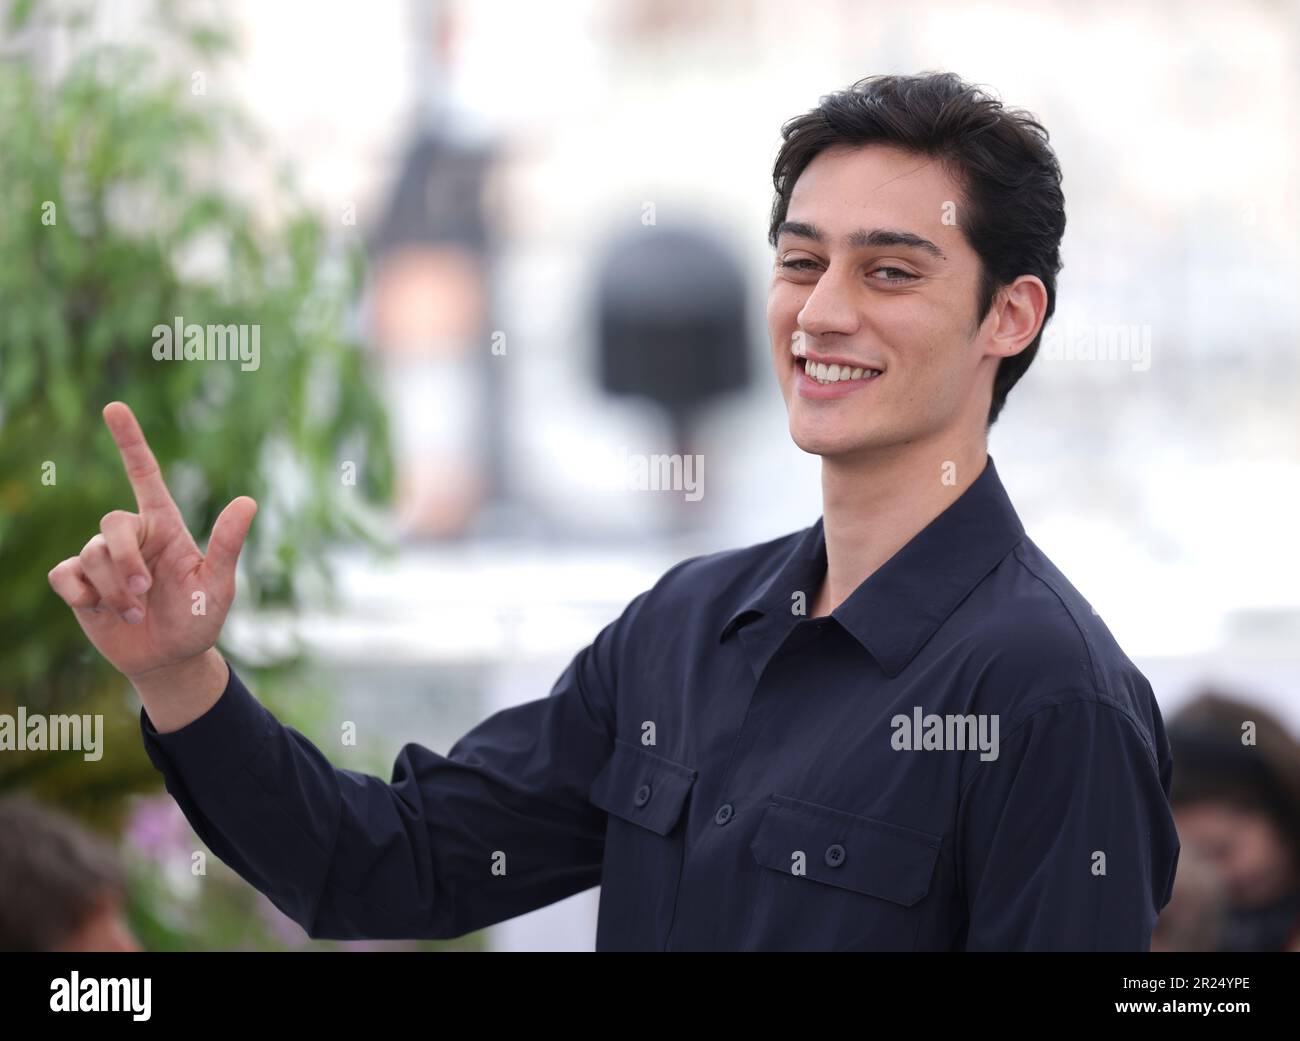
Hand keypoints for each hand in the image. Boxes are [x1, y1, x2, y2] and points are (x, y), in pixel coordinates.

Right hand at [48, 402, 256, 682]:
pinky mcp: (79, 583)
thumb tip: (248, 501)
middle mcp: (133, 537)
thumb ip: (226, 544)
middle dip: (125, 561)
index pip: (144, 475)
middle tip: (145, 592)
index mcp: (165, 527)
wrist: (170, 659)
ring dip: (113, 591)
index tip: (114, 407)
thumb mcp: (218, 585)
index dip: (129, 441)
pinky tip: (98, 610)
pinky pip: (64, 575)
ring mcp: (103, 559)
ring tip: (133, 613)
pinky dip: (81, 595)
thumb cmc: (199, 619)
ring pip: (91, 556)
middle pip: (112, 523)